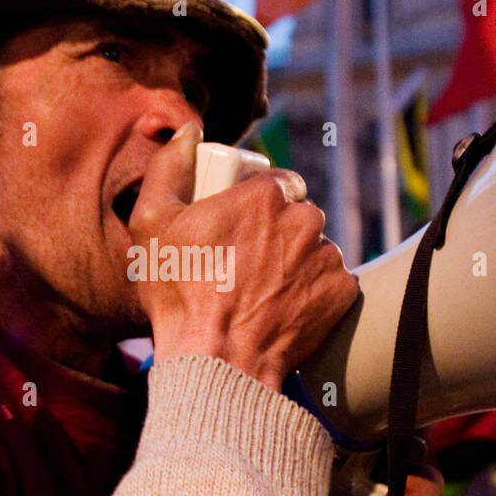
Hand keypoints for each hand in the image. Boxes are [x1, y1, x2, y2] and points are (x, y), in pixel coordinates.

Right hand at [131, 121, 358, 389]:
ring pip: (315, 248)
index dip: (256, 204)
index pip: (275, 183)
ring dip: (297, 262)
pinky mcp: (343, 293)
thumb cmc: (180, 294)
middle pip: (298, 215)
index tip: (239, 229)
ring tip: (264, 292)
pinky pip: (331, 281)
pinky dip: (313, 292)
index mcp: (265, 195)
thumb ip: (169, 168)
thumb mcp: (152, 224)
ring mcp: (328, 257)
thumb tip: (190, 132)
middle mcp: (305, 220)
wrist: (219, 363)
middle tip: (247, 264)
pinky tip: (284, 309)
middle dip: (278, 233)